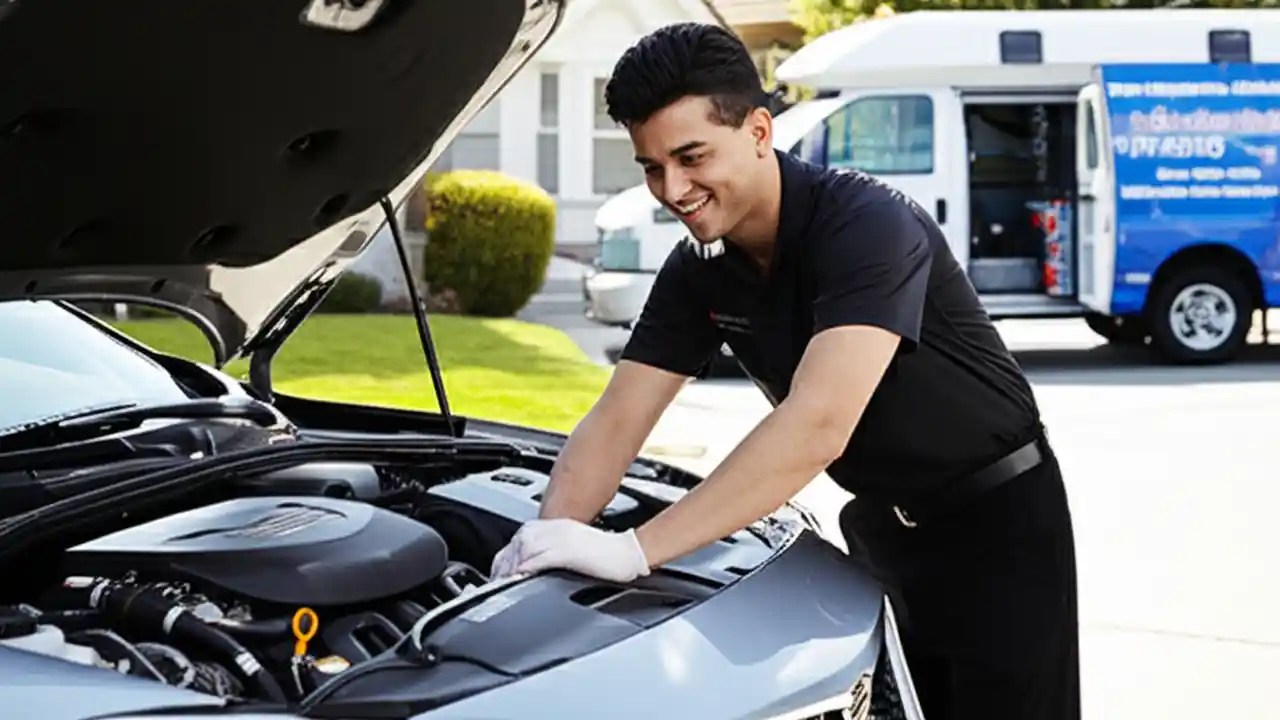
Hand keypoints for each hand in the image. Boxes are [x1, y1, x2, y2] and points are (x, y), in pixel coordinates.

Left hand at [488, 519, 650, 582]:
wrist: (629, 555)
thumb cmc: (607, 557)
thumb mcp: (575, 550)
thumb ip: (553, 555)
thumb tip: (534, 571)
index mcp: (557, 528)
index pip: (521, 538)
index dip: (506, 557)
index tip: (499, 574)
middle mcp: (556, 529)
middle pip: (519, 542)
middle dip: (504, 563)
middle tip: (496, 582)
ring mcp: (562, 538)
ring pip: (525, 549)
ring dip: (511, 567)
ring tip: (503, 583)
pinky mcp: (569, 551)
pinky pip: (541, 557)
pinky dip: (526, 568)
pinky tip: (520, 578)